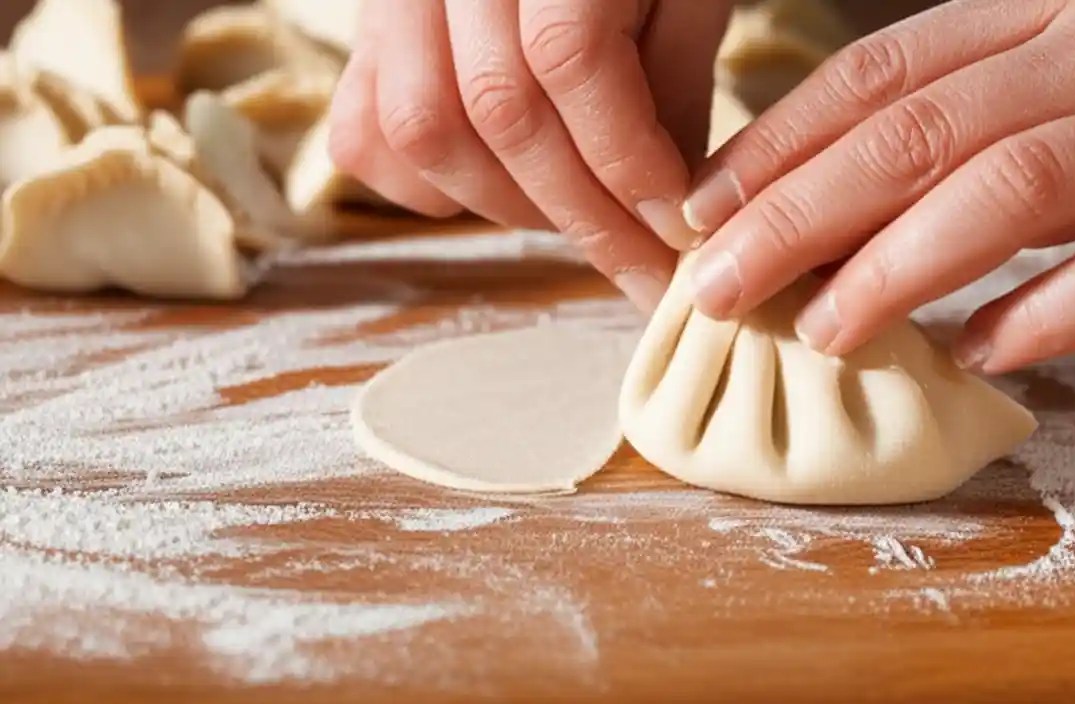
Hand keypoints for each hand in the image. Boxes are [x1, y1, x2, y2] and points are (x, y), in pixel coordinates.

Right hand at [329, 0, 734, 311]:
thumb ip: (673, 79)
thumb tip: (666, 206)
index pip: (567, 57)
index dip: (626, 157)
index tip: (676, 224)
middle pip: (496, 107)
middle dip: (582, 211)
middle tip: (641, 260)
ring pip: (419, 129)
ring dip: (508, 205)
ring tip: (580, 222)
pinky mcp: (365, 39)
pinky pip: (367, 136)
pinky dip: (430, 188)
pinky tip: (501, 189)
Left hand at [681, 0, 1074, 371]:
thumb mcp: (1073, 81)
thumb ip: (967, 122)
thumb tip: (824, 207)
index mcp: (1059, 8)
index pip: (887, 66)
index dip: (781, 138)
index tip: (704, 204)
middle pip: (925, 130)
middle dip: (801, 213)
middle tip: (720, 284)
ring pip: (1014, 190)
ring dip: (896, 269)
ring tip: (822, 330)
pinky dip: (1044, 315)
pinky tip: (977, 353)